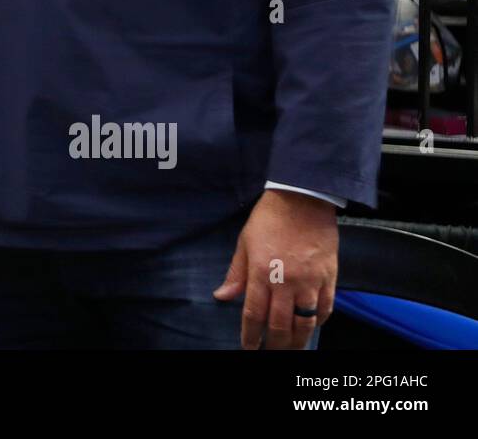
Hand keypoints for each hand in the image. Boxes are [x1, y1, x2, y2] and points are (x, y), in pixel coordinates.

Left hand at [213, 189, 337, 349]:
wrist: (302, 198)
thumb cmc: (269, 218)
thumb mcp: (245, 242)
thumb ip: (236, 273)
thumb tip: (222, 296)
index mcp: (261, 272)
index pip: (254, 314)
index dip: (250, 335)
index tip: (248, 347)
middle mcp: (286, 281)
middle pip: (280, 325)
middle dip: (274, 344)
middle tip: (269, 353)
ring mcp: (310, 281)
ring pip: (305, 323)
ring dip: (297, 340)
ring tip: (290, 349)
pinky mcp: (329, 277)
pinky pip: (325, 308)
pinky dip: (318, 322)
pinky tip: (311, 327)